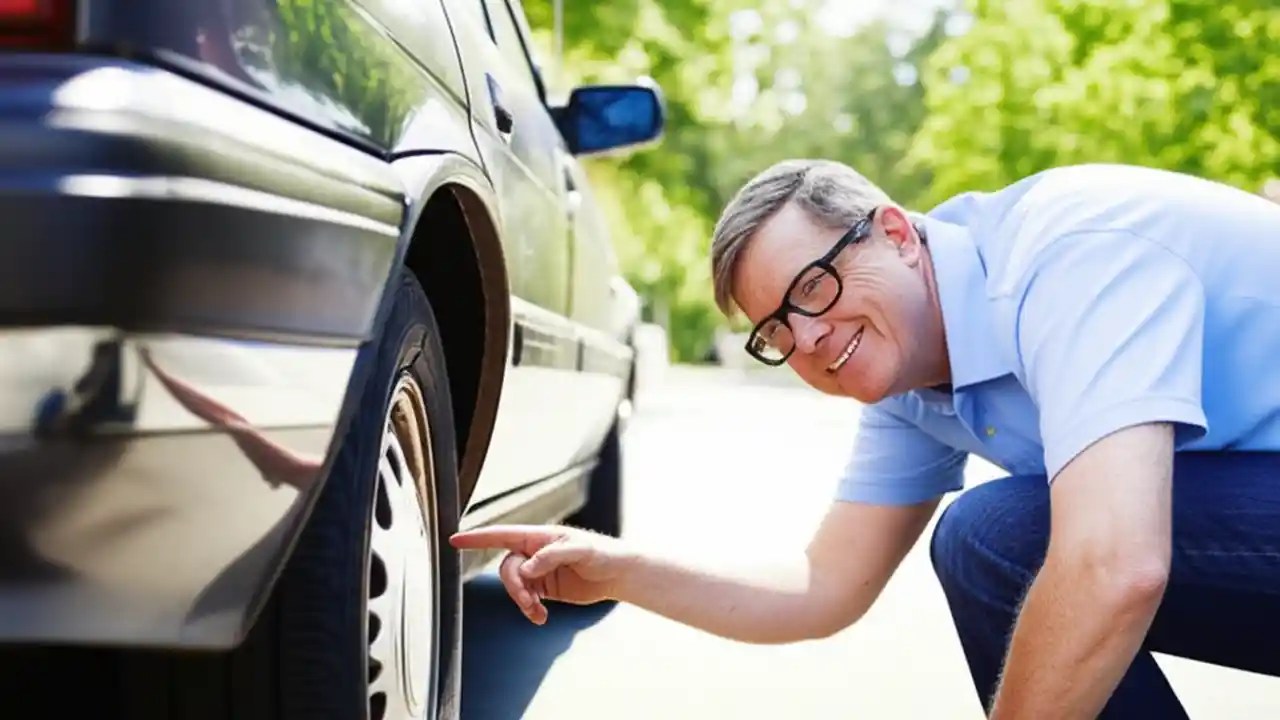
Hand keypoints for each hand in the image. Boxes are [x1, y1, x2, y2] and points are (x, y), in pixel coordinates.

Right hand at [449, 525, 630, 624]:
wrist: (616, 575)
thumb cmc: (602, 553)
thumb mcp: (581, 549)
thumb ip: (552, 555)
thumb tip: (528, 567)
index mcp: (539, 536)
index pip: (502, 534)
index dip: (477, 537)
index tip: (455, 539)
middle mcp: (534, 552)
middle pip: (507, 568)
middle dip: (514, 586)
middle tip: (529, 600)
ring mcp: (538, 571)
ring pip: (514, 586)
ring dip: (522, 601)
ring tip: (538, 612)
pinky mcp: (543, 589)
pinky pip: (525, 600)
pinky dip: (529, 610)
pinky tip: (541, 617)